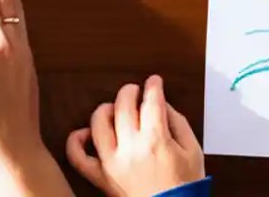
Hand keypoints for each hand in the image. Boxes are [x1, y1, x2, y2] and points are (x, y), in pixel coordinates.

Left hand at [65, 76, 204, 196]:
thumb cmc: (186, 186)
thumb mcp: (193, 151)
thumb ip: (178, 123)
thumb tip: (161, 104)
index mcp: (156, 141)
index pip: (151, 102)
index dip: (153, 87)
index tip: (153, 82)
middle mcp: (131, 149)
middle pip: (123, 106)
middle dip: (130, 91)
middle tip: (135, 90)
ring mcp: (112, 163)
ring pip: (98, 124)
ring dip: (106, 109)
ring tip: (115, 108)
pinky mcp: (101, 177)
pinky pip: (78, 158)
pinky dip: (76, 141)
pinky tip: (85, 132)